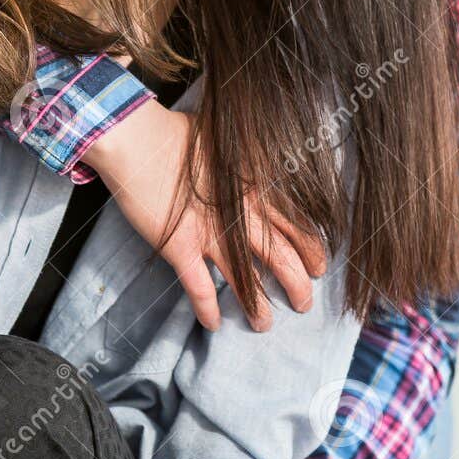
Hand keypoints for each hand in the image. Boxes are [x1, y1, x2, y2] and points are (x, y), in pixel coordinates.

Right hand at [80, 98, 326, 331]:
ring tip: (264, 325)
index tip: (319, 266)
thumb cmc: (181, 132)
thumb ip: (250, 158)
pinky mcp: (180, 247)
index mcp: (257, 187)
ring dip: (258, 309)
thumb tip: (265, 161)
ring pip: (246, 282)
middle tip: (303, 303)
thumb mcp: (230, 138)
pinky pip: (199, 289)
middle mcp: (241, 215)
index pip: (298, 226)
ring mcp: (211, 234)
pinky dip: (207, 310)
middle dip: (298, 286)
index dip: (312, 250)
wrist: (139, 139)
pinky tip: (213, 325)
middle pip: (282, 259)